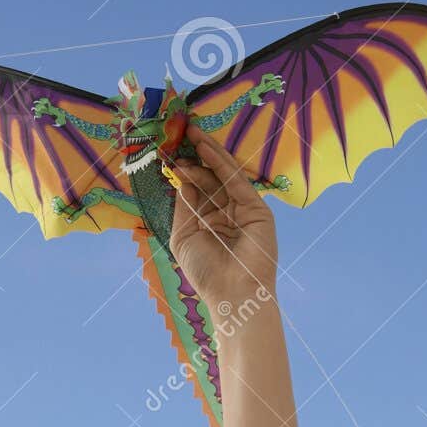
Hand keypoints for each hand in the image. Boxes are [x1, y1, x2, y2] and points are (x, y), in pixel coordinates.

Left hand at [170, 122, 277, 308]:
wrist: (232, 292)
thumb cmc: (205, 271)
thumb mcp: (183, 236)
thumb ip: (184, 206)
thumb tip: (181, 178)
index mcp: (208, 221)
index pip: (197, 190)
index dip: (185, 172)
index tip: (170, 155)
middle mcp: (225, 212)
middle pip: (210, 179)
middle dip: (196, 158)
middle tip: (180, 135)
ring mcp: (242, 208)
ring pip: (223, 175)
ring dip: (207, 154)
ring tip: (191, 134)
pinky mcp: (255, 207)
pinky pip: (235, 179)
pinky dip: (220, 162)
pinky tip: (205, 148)